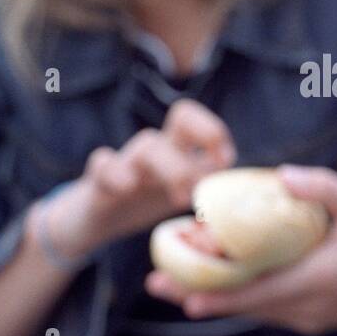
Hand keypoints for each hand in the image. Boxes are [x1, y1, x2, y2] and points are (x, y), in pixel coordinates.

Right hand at [41, 98, 235, 257]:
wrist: (92, 220)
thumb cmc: (142, 203)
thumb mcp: (179, 193)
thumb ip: (205, 186)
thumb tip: (245, 196)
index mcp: (177, 151)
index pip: (199, 120)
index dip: (216, 133)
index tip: (225, 162)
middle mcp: (156, 149)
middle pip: (182, 115)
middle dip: (205, 134)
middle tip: (210, 176)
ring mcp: (126, 162)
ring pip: (149, 143)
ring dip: (172, 169)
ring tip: (182, 200)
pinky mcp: (97, 181)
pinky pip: (103, 164)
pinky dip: (116, 173)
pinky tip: (127, 189)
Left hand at [145, 164, 336, 333]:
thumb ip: (325, 189)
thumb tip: (282, 173)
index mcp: (314, 281)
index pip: (254, 292)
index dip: (215, 292)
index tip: (180, 287)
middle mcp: (305, 308)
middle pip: (241, 306)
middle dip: (196, 295)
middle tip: (156, 282)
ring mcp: (306, 319)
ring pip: (251, 311)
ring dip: (213, 299)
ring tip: (173, 285)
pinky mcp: (310, 320)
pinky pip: (267, 310)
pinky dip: (239, 299)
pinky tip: (217, 285)